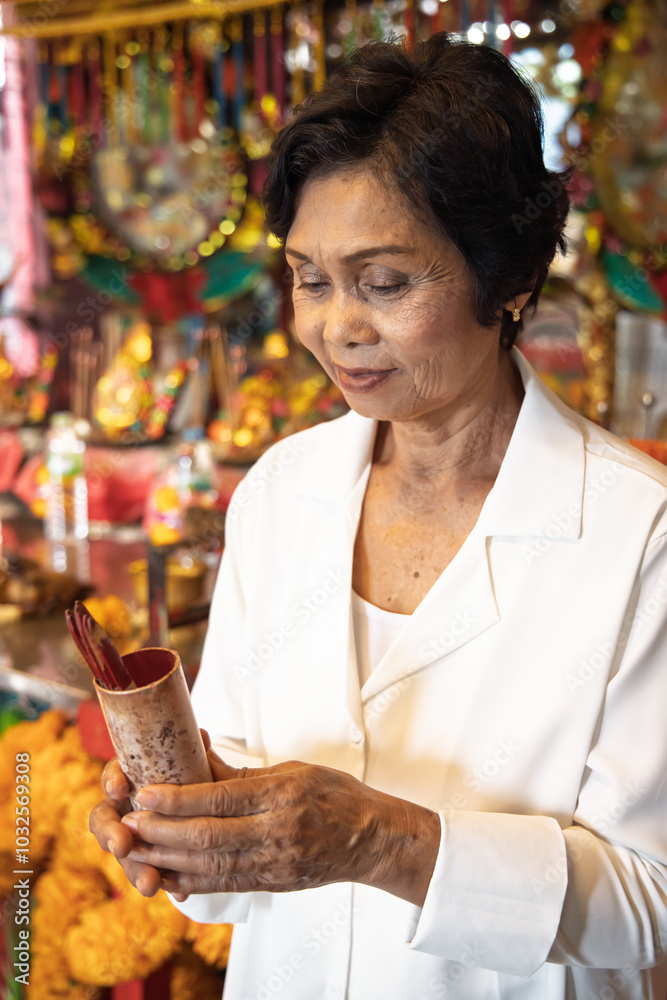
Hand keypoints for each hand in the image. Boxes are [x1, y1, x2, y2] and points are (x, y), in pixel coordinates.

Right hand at [88, 729, 218, 899]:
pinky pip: (149, 872)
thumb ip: (192, 754)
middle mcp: (125, 809)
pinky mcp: (148, 860)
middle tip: (120, 845)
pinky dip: (164, 881)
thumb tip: (200, 737)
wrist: (205, 808)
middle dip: (111, 834)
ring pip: (125, 854)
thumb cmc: (191, 779)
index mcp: (131, 780)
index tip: (120, 787)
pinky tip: (180, 892)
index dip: (112, 780)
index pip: (112, 776)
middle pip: (106, 820)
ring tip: (149, 883)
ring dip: (135, 868)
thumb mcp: (193, 765)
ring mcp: (133, 837)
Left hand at [120, 753, 440, 905]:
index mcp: (282, 795)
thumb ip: (242, 774)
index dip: (176, 799)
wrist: (372, 839)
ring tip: (137, 850)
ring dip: (167, 860)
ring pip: (209, 866)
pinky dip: (191, 882)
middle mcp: (276, 831)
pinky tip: (166, 875)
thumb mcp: (292, 770)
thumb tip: (198, 758)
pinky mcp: (272, 883)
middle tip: (129, 823)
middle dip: (161, 831)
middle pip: (207, 836)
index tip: (145, 793)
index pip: (219, 799)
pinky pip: (224, 885)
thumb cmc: (335, 796)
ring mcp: (274, 862)